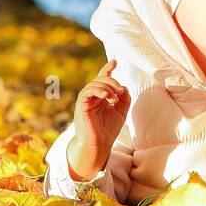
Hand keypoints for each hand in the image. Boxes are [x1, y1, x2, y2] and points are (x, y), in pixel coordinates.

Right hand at [68, 58, 129, 180]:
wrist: (99, 144)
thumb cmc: (108, 129)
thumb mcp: (121, 111)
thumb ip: (124, 98)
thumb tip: (123, 87)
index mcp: (101, 96)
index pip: (103, 78)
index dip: (107, 68)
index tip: (114, 62)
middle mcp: (93, 96)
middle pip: (101, 79)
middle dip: (112, 81)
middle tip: (120, 91)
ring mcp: (86, 100)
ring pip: (95, 84)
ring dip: (107, 87)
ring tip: (114, 98)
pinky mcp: (81, 104)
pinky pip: (88, 91)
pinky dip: (98, 90)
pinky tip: (107, 96)